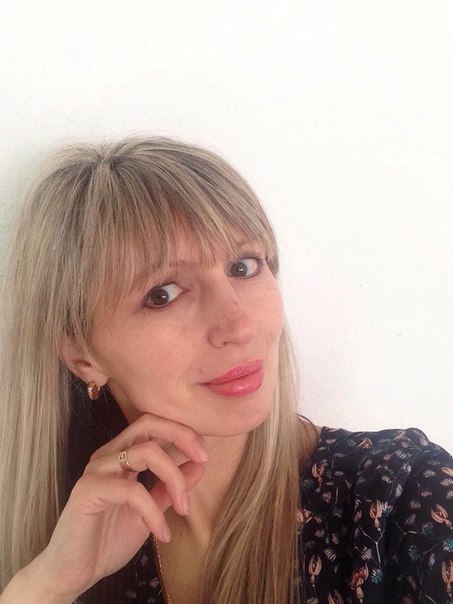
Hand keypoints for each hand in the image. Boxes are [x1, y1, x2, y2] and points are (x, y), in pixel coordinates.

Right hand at [30, 413, 206, 600]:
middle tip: (202, 458)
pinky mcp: (88, 491)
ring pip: (145, 452)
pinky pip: (132, 491)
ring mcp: (97, 471)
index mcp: (121, 455)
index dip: (182, 432)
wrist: (72, 573)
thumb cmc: (107, 539)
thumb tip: (199, 465)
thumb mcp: (149, 510)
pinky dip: (154, 512)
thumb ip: (169, 487)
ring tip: (184, 508)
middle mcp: (108, 455)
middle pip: (147, 425)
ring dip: (174, 477)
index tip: (203, 455)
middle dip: (181, 436)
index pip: (153, 425)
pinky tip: (162, 533)